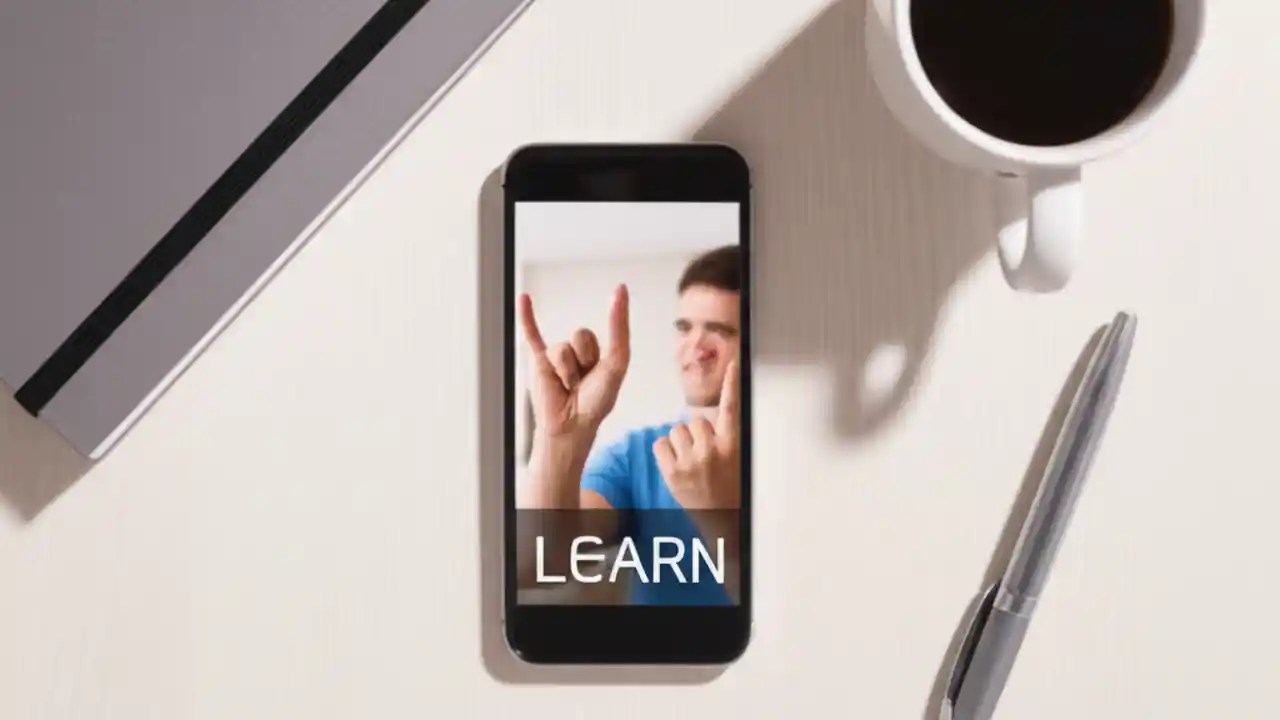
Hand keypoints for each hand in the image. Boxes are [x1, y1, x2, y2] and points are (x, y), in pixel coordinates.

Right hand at [518, 285, 630, 441]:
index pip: (611, 327)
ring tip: (568, 385)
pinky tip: (524, 298)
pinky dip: (527, 316)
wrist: (569, 426)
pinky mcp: (538, 360)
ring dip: (566, 369)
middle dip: (585, 357)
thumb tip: (618, 291)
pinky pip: (531, 333)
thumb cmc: (596, 401)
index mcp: (602, 354)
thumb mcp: (616, 364)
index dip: (616, 314)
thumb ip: (619, 331)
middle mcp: (580, 352)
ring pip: (562, 348)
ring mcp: (558, 356)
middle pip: (582, 335)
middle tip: (584, 379)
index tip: (620, 290)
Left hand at [653, 360, 740, 509]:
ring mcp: (691, 461)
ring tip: (690, 461)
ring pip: (675, 430)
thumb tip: (703, 419)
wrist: (721, 521)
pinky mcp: (673, 473)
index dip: (731, 385)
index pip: (732, 409)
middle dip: (695, 432)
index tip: (733, 364)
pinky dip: (665, 452)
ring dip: (680, 441)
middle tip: (702, 454)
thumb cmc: (729, 489)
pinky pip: (660, 444)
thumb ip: (723, 438)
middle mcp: (712, 450)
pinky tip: (676, 465)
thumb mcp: (735, 460)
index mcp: (733, 445)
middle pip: (693, 420)